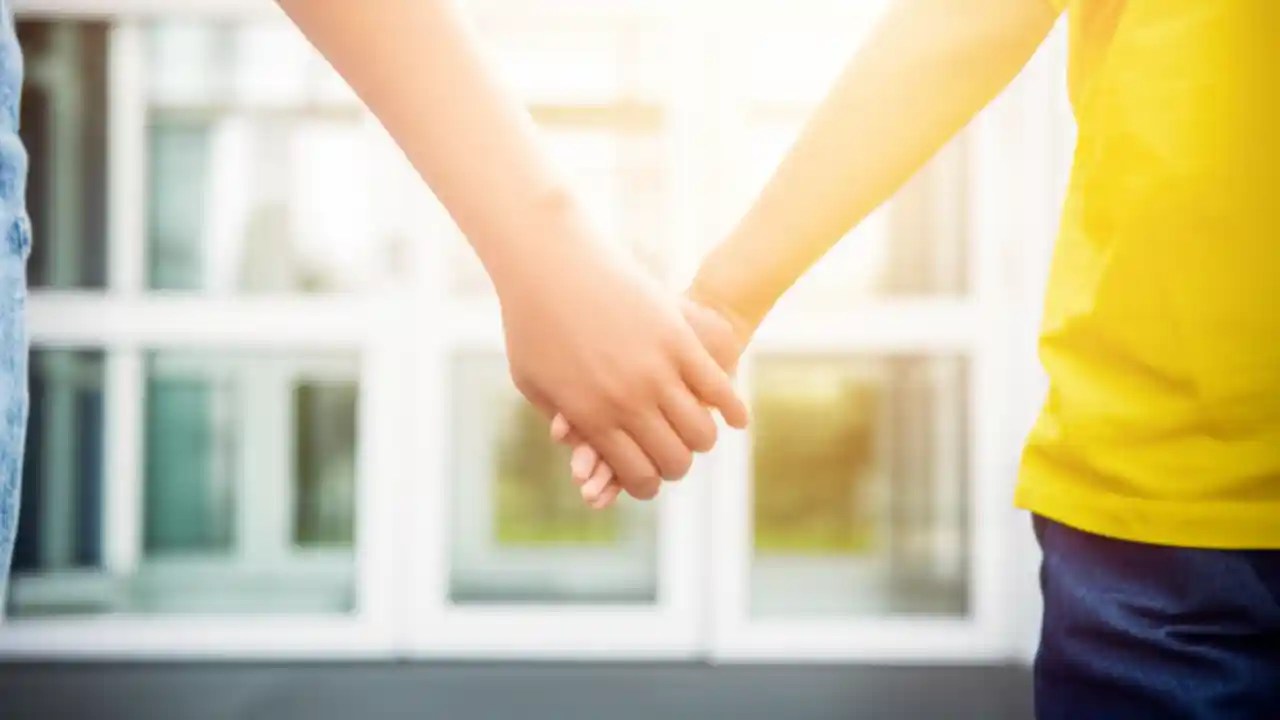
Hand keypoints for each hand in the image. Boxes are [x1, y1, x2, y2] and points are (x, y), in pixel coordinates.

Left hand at [496, 218, 748, 499]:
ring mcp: (657, 370)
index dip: (646, 486)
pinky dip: (732, 408)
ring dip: (701, 440)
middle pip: (674, 460)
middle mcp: (627, 401)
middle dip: (675, 466)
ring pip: (700, 432)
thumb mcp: (533, 383)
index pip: (637, 476)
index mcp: (591, 418)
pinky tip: (737, 418)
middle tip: (674, 458)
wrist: (548, 261)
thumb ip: (564, 422)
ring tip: (698, 434)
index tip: (648, 480)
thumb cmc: (531, 322)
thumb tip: (585, 455)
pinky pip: (718, 388)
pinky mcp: (679, 340)